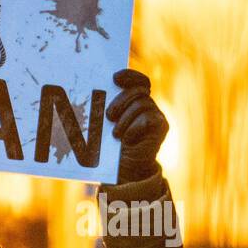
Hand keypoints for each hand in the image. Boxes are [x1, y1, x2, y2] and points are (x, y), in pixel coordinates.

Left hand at [107, 68, 168, 183]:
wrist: (124, 170)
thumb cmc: (110, 148)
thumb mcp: (102, 126)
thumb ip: (101, 110)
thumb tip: (86, 95)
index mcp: (134, 101)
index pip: (138, 81)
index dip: (129, 76)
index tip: (115, 77)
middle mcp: (147, 105)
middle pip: (138, 91)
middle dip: (121, 101)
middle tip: (109, 116)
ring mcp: (156, 115)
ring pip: (142, 104)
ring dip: (125, 119)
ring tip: (115, 134)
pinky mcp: (161, 126)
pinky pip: (148, 119)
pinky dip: (133, 128)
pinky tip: (126, 139)